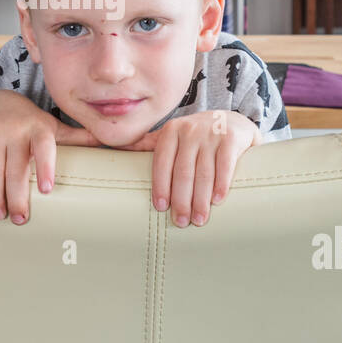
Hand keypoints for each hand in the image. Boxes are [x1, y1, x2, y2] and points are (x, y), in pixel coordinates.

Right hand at [0, 90, 99, 224]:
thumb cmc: (30, 121)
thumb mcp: (54, 127)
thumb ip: (78, 139)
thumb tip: (115, 142)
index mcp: (40, 129)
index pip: (44, 148)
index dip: (46, 167)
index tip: (47, 190)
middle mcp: (17, 129)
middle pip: (16, 167)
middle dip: (17, 196)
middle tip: (20, 219)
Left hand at [119, 110, 259, 227]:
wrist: (232, 121)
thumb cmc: (195, 136)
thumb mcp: (172, 135)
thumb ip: (147, 143)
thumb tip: (109, 146)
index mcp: (171, 131)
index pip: (162, 162)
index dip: (160, 186)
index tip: (161, 207)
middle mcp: (190, 130)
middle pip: (183, 171)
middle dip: (181, 200)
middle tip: (181, 222)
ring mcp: (212, 134)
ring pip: (203, 172)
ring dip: (200, 199)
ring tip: (199, 219)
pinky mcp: (232, 139)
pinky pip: (225, 165)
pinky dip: (221, 184)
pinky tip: (217, 201)